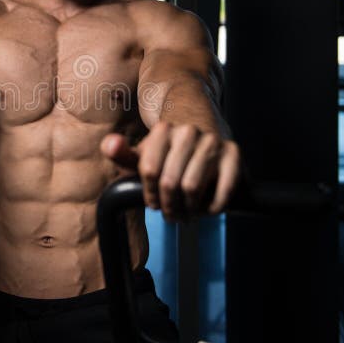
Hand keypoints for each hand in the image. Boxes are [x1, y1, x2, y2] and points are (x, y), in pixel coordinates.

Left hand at [100, 122, 240, 219]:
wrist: (202, 129)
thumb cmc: (168, 151)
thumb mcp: (143, 154)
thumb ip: (122, 154)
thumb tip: (110, 145)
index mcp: (163, 130)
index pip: (149, 172)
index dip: (150, 195)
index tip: (154, 203)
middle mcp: (188, 131)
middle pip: (170, 182)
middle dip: (168, 206)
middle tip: (171, 214)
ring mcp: (213, 141)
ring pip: (192, 187)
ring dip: (189, 209)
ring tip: (186, 212)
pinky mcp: (234, 153)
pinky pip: (222, 190)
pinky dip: (213, 207)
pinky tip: (207, 208)